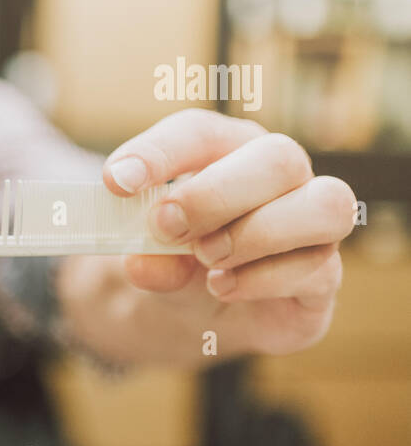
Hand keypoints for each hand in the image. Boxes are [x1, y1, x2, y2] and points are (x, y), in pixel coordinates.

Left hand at [102, 108, 354, 355]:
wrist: (195, 313)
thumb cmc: (174, 262)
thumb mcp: (149, 257)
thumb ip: (147, 254)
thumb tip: (144, 263)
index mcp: (227, 152)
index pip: (202, 132)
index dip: (160, 152)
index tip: (117, 182)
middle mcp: (281, 178)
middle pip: (278, 156)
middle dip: (214, 194)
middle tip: (166, 227)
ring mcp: (312, 226)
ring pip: (327, 204)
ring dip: (256, 233)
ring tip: (207, 259)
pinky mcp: (324, 278)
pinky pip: (321, 268)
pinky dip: (262, 280)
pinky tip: (222, 287)